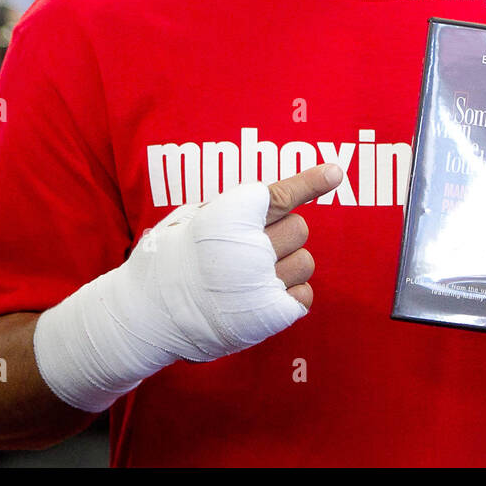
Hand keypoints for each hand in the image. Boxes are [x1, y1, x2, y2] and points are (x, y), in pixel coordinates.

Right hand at [31, 163, 343, 412]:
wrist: (149, 313)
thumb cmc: (173, 260)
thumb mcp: (196, 218)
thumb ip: (237, 209)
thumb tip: (277, 201)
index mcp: (232, 216)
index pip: (283, 194)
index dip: (312, 181)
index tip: (335, 172)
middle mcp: (252, 246)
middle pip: (300, 228)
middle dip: (283, 234)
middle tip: (255, 248)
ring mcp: (263, 282)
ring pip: (306, 261)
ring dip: (287, 265)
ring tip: (256, 276)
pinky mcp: (271, 313)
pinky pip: (304, 295)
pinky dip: (289, 296)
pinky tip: (263, 297)